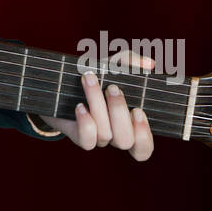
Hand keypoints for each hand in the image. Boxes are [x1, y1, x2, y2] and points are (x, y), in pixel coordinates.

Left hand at [39, 50, 154, 160]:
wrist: (62, 83)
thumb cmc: (98, 74)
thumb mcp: (115, 65)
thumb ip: (132, 62)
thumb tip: (149, 64)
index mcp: (130, 125)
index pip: (144, 148)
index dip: (143, 135)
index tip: (138, 110)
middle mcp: (115, 136)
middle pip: (125, 140)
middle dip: (119, 111)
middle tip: (112, 88)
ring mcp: (97, 138)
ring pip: (104, 134)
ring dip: (98, 104)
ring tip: (89, 79)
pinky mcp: (78, 135)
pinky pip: (86, 140)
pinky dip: (86, 123)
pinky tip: (80, 106)